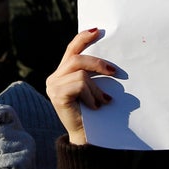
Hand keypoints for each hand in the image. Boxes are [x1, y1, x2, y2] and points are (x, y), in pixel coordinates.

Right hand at [45, 28, 118, 145]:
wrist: (86, 138)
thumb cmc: (94, 113)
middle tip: (115, 71)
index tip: (97, 30)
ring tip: (102, 101)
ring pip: (81, 73)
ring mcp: (53, 86)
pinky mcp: (57, 95)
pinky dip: (92, 95)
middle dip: (98, 63)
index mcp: (63, 73)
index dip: (83, 38)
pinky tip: (94, 107)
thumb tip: (108, 58)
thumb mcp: (93, 88)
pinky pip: (80, 85)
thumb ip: (92, 73)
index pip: (71, 50)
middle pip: (76, 58)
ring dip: (97, 88)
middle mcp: (54, 78)